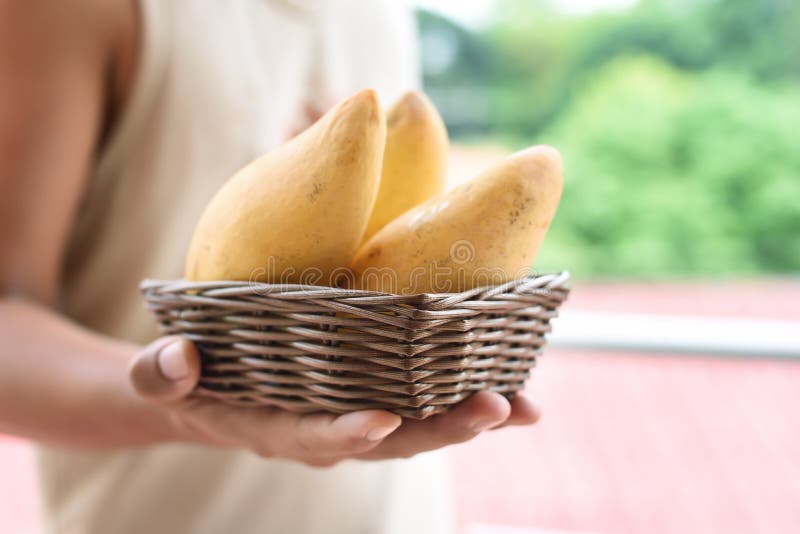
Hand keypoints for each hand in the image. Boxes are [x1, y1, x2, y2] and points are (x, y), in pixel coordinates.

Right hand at [129, 337, 540, 466]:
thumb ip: (162, 371)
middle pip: (390, 439)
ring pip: (421, 426)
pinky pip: (429, 403)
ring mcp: (357, 415)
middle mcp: (327, 430)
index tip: (382, 420)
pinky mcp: (379, 395)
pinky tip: (518, 386)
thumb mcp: (162, 375)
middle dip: (441, 429)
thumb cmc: (191, 380)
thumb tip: (177, 359)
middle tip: (493, 408)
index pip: (313, 437)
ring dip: (471, 417)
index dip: (345, 433)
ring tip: (524, 405)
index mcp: (275, 427)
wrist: (215, 391)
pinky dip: (470, 398)